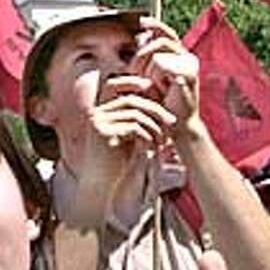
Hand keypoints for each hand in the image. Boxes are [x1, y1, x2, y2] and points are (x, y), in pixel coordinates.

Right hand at [78, 75, 175, 189]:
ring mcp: (97, 122)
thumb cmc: (115, 162)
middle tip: (172, 121)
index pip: (117, 87)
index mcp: (101, 111)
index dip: (136, 86)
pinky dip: (147, 136)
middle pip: (131, 100)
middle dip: (155, 109)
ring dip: (154, 126)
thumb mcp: (127, 136)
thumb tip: (155, 104)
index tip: (157, 94)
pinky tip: (152, 147)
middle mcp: (96, 113)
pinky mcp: (101, 133)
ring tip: (163, 140)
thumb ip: (135, 120)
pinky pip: (132, 127)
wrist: (100, 183)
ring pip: (135, 114)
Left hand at [131, 17, 200, 131]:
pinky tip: (159, 88)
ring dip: (148, 71)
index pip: (167, 33)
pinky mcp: (188, 74)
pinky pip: (162, 66)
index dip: (156, 25)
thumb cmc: (162, 103)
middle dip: (142, 56)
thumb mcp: (150, 78)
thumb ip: (147, 58)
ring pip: (158, 55)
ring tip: (151, 86)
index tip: (142, 22)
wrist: (176, 125)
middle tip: (135, 74)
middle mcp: (187, 57)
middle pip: (158, 42)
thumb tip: (141, 36)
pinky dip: (156, 78)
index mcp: (181, 56)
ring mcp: (190, 65)